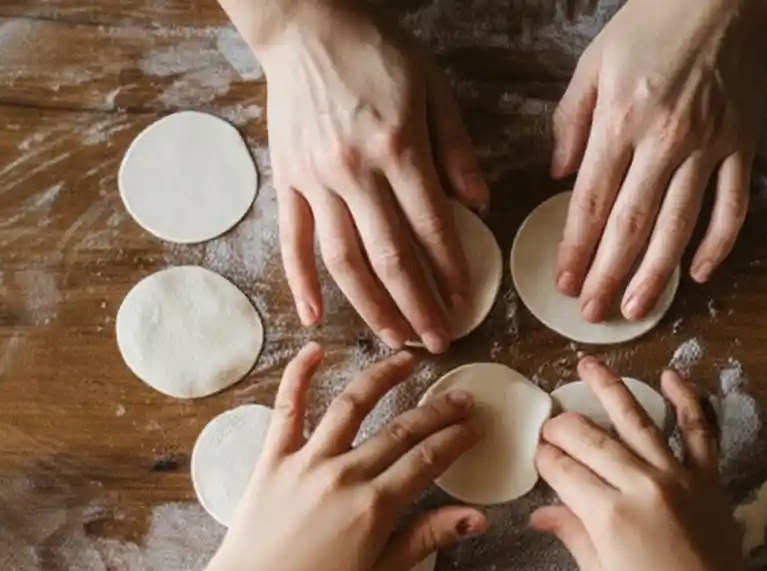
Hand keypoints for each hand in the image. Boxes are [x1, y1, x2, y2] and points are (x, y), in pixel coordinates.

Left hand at [197, 343, 486, 570]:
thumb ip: (429, 537)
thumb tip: (479, 518)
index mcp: (374, 506)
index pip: (427, 460)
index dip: (456, 439)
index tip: (475, 425)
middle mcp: (344, 475)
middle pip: (401, 430)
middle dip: (437, 411)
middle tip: (461, 396)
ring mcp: (307, 461)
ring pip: (351, 405)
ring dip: (383, 377)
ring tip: (407, 359)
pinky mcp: (274, 457)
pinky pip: (287, 408)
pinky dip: (299, 375)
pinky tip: (316, 349)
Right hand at [230, 0, 488, 351]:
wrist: (304, 26)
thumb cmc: (375, 53)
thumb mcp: (433, 88)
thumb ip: (456, 149)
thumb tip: (480, 204)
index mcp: (399, 148)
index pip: (432, 228)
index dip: (451, 272)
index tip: (467, 304)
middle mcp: (354, 171)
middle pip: (390, 257)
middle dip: (418, 306)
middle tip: (438, 342)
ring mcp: (315, 180)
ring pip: (343, 260)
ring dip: (371, 307)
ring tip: (394, 339)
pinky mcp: (286, 180)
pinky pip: (293, 241)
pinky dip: (301, 282)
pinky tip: (315, 317)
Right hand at [532, 356, 766, 570]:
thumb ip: (572, 534)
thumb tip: (540, 513)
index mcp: (608, 515)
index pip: (563, 471)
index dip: (544, 458)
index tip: (536, 453)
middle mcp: (641, 486)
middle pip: (591, 440)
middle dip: (563, 425)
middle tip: (549, 419)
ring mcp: (677, 476)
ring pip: (637, 421)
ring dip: (610, 388)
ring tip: (588, 365)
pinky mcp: (707, 477)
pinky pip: (698, 430)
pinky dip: (687, 400)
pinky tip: (670, 376)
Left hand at [551, 0, 766, 321]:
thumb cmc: (651, 24)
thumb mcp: (593, 62)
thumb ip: (571, 121)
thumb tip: (557, 176)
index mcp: (621, 120)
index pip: (592, 201)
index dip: (576, 248)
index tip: (564, 284)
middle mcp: (664, 141)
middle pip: (632, 226)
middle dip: (607, 276)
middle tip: (592, 315)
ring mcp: (708, 147)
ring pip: (678, 226)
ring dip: (654, 275)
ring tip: (634, 310)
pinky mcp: (742, 147)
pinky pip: (732, 207)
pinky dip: (716, 246)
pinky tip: (697, 275)